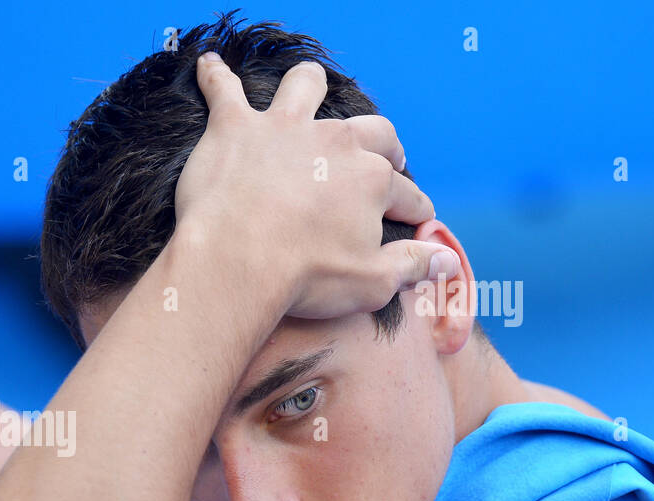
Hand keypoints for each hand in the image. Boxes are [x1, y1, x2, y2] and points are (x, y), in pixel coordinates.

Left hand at [173, 53, 457, 320]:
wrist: (237, 262)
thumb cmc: (302, 278)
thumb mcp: (371, 283)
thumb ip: (411, 266)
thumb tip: (445, 260)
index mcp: (371, 181)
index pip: (405, 192)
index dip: (414, 208)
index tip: (417, 218)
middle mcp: (335, 143)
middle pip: (370, 133)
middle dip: (384, 146)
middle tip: (387, 159)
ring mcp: (285, 129)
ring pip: (306, 88)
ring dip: (310, 86)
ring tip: (311, 88)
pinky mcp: (236, 128)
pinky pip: (224, 90)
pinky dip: (215, 76)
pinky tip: (208, 65)